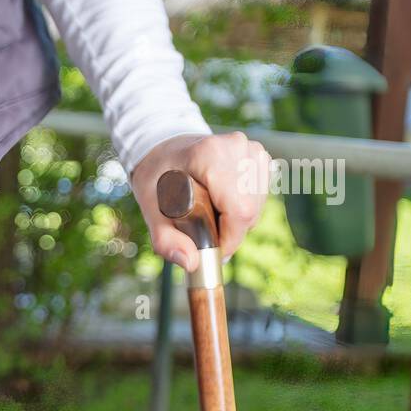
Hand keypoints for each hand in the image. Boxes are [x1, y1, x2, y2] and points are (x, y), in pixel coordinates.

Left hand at [130, 132, 271, 270]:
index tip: (213, 250)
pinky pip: (261, 195)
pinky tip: (222, 200)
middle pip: (250, 209)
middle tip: (205, 230)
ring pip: (258, 204)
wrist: (164, 149)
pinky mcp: (259, 155)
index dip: (230, 237)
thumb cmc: (156, 177)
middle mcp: (235, 147)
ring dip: (238, 220)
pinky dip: (244, 206)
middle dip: (231, 231)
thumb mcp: (149, 208)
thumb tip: (190, 263)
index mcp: (208, 155)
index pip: (239, 209)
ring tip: (210, 212)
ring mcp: (250, 149)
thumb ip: (166, 240)